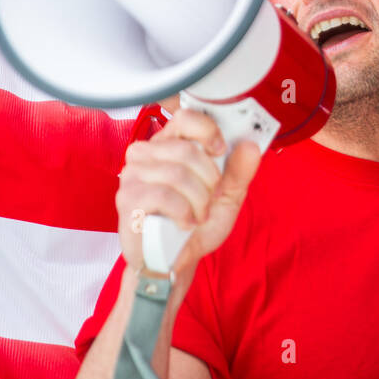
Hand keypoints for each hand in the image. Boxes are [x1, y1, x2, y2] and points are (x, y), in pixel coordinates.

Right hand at [115, 108, 261, 276]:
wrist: (174, 260)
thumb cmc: (195, 224)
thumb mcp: (226, 196)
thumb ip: (239, 171)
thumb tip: (250, 146)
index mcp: (169, 145)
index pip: (185, 118)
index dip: (208, 131)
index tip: (220, 152)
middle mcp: (147, 154)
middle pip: (187, 151)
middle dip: (209, 180)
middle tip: (210, 199)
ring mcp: (133, 175)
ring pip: (178, 174)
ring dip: (198, 201)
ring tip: (198, 215)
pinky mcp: (127, 199)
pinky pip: (163, 196)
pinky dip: (183, 213)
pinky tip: (185, 223)